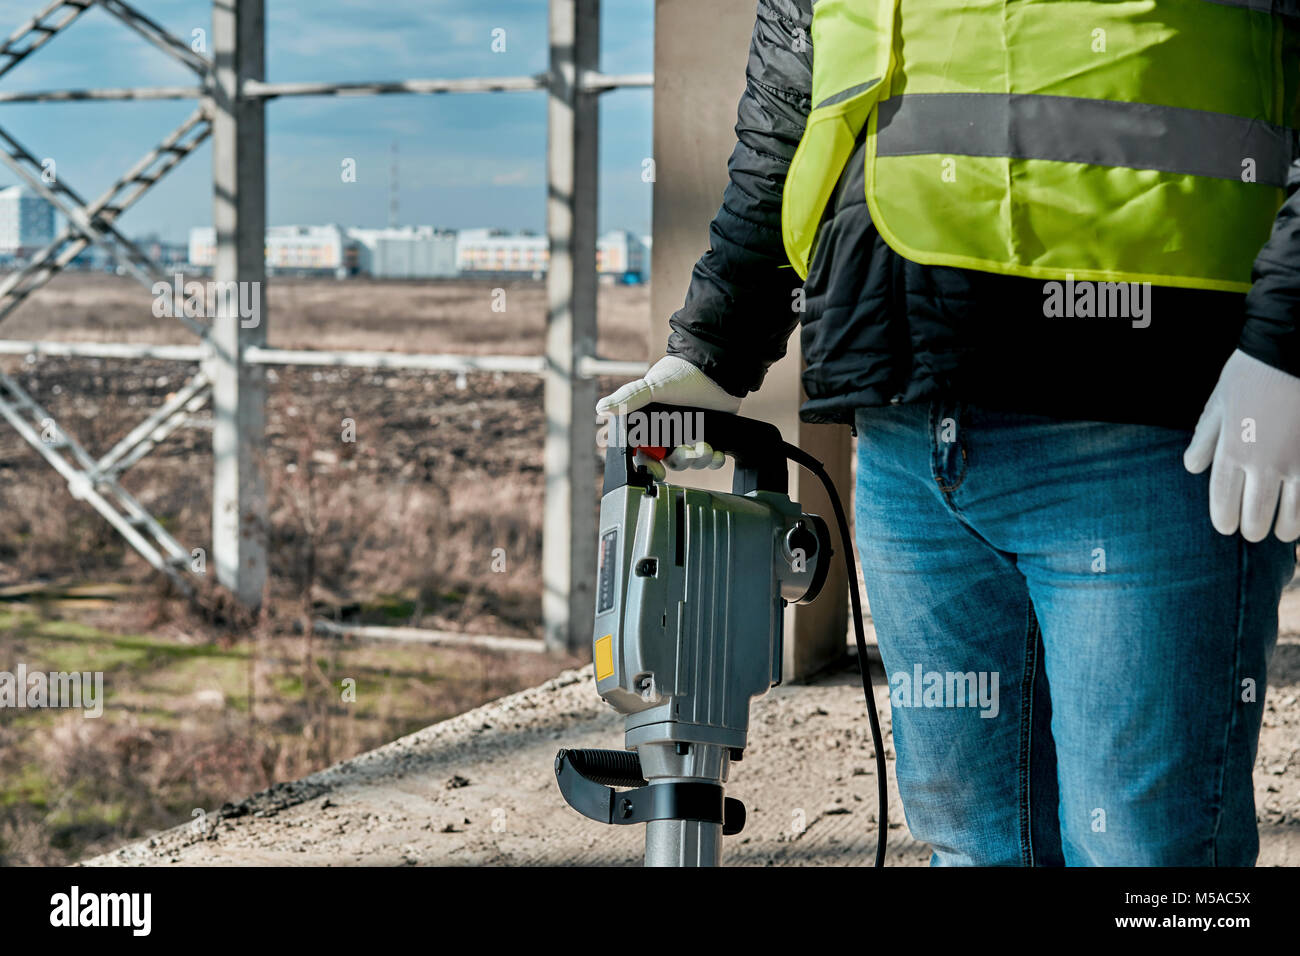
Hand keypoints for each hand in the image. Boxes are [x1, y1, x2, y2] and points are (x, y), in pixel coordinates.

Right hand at [596, 355, 740, 480]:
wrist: (717, 368)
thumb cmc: (683, 374)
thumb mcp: (653, 386)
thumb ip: (628, 398)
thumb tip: (600, 408)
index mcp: (653, 424)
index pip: (644, 453)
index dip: (649, 465)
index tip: (657, 470)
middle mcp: (671, 432)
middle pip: (670, 461)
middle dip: (680, 460)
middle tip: (688, 451)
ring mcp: (691, 435)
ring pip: (691, 462)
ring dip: (698, 459)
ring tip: (705, 447)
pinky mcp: (711, 436)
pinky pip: (710, 459)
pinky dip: (713, 460)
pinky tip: (716, 452)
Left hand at [1184, 349, 1299, 541]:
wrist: (1291, 351)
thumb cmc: (1251, 374)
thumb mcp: (1218, 404)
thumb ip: (1205, 439)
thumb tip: (1192, 468)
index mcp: (1233, 452)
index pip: (1224, 502)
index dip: (1225, 519)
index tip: (1226, 528)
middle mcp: (1264, 464)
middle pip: (1256, 516)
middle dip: (1253, 528)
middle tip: (1252, 530)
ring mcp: (1298, 463)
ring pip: (1293, 516)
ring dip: (1285, 528)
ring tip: (1280, 531)